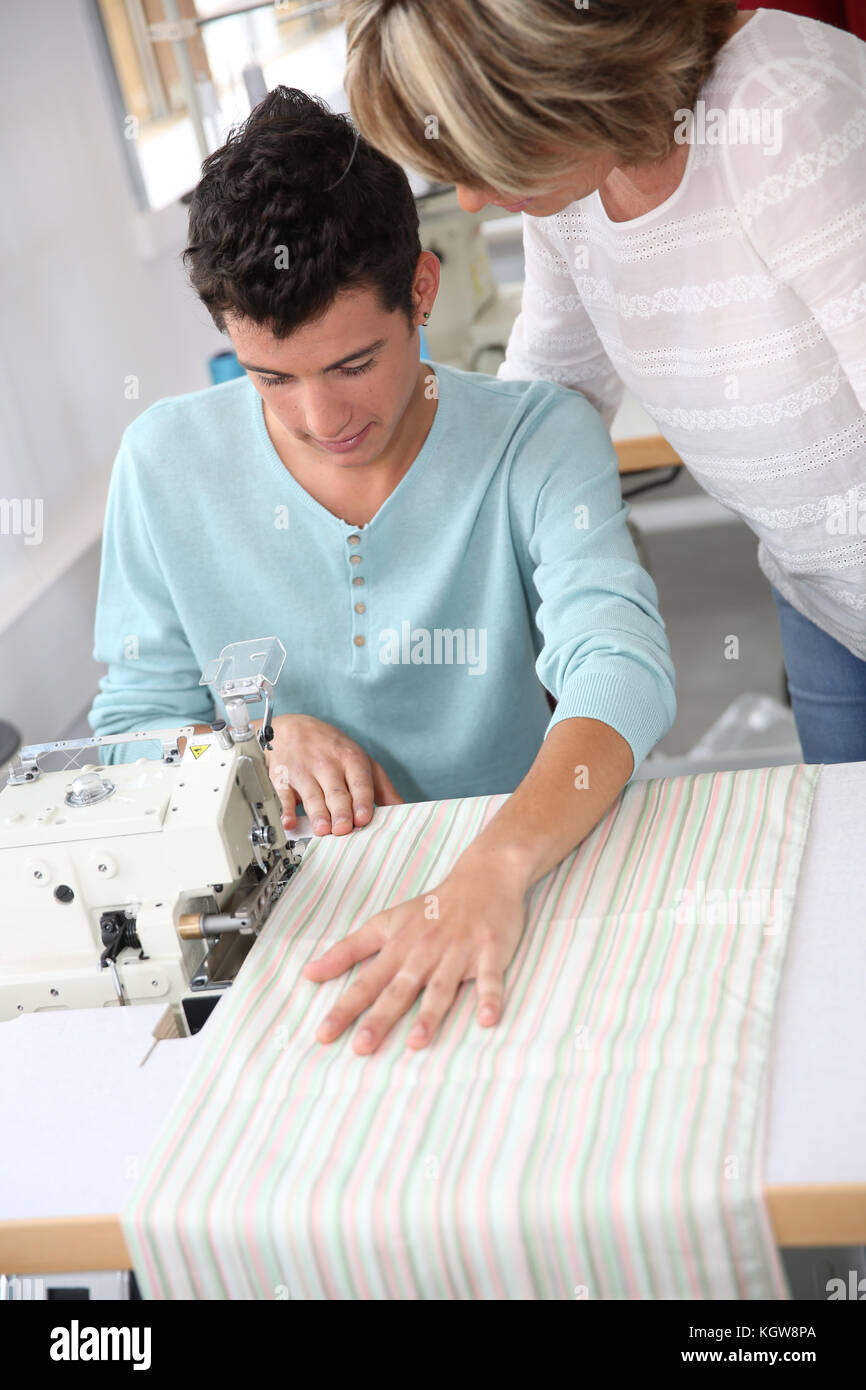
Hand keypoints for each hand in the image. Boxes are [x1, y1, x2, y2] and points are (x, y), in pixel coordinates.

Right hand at [257, 713, 402, 836]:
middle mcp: (328, 765)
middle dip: (341, 811)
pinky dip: (286, 810)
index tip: (364, 818)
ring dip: (318, 814)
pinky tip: (290, 823)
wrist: (291, 729)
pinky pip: (285, 796)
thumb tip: (401, 811)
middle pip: (336, 792)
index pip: (360, 782)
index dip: (362, 801)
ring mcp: (304, 772)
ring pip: (313, 796)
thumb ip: (381, 787)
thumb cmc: (331, 749)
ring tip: (323, 830)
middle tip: (343, 829)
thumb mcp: (360, 760)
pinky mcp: (283, 780)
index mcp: (351, 760)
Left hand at [303, 853, 527, 1053]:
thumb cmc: (431, 908)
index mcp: (398, 947)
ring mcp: (458, 952)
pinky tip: (488, 1019)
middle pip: (399, 989)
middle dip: (380, 1018)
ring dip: (429, 1014)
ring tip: (416, 1042)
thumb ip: (348, 950)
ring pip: (441, 987)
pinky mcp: (489, 951)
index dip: (344, 1008)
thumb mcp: (385, 924)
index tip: (324, 1035)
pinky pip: (490, 978)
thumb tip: (309, 973)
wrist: (483, 878)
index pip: (366, 982)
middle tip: (362, 1047)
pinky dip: (490, 997)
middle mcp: (424, 952)